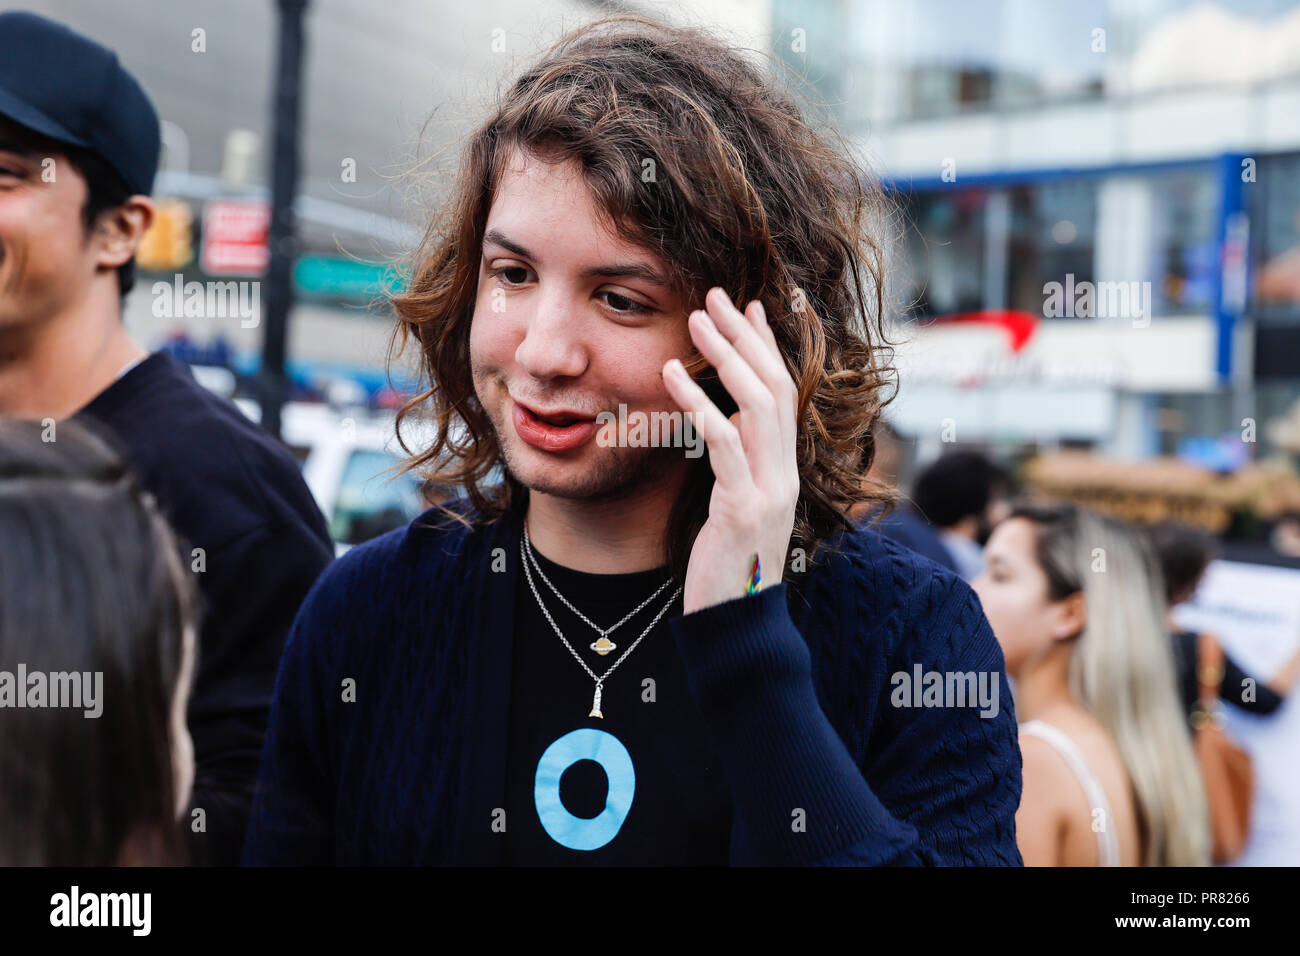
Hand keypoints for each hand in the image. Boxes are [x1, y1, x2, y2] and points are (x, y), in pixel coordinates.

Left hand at [662, 287, 798, 614]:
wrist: (737, 624)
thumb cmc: (727, 565)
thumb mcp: (736, 504)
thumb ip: (737, 462)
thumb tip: (727, 421)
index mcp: (784, 467)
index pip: (783, 392)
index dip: (766, 347)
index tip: (748, 307)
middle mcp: (786, 471)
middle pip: (775, 385)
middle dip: (746, 336)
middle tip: (717, 295)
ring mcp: (771, 488)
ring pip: (758, 404)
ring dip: (726, 355)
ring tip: (697, 318)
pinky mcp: (744, 507)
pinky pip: (724, 444)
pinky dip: (699, 403)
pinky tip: (672, 375)